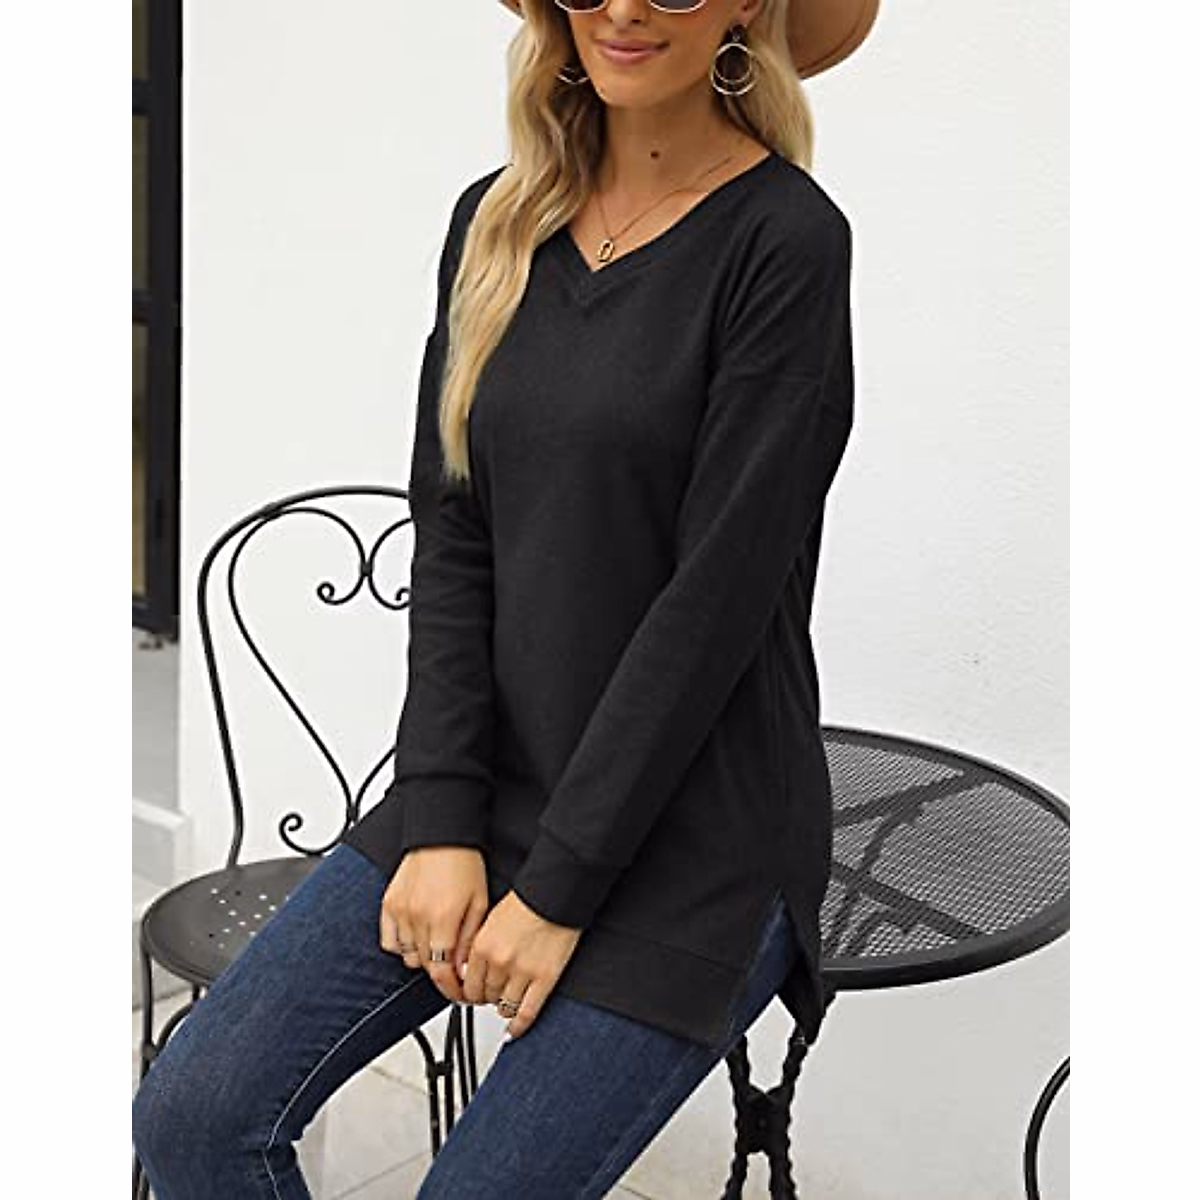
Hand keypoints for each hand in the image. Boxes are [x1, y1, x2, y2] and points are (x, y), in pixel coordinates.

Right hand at [379, 846, 489, 1003]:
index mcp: (443, 919)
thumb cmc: (464, 864)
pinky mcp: (388, 904)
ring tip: (438, 950)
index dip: (451, 988)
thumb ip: (469, 940)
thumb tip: (463, 970)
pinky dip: (402, 946)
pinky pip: (389, 940)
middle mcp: (417, 917)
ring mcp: (400, 911)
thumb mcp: (479, 903)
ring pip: (407, 956)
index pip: (441, 972)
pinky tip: (417, 939)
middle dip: (440, 974)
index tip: (459, 993)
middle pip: (425, 966)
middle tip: (453, 972)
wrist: (442, 836)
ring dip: (423, 959)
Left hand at [458, 889, 582, 1037]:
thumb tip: (471, 970)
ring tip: (506, 1002)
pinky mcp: (544, 979)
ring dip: (503, 1008)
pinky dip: (519, 1025)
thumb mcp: (492, 920)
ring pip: (503, 1007)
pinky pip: (527, 1012)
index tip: (474, 993)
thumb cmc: (527, 901)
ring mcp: (522, 973)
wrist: (555, 894)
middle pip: (485, 997)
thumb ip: (480, 946)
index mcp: (483, 946)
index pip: (468, 984)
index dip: (471, 991)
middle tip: (492, 995)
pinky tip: (515, 1029)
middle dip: (488, 997)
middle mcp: (499, 962)